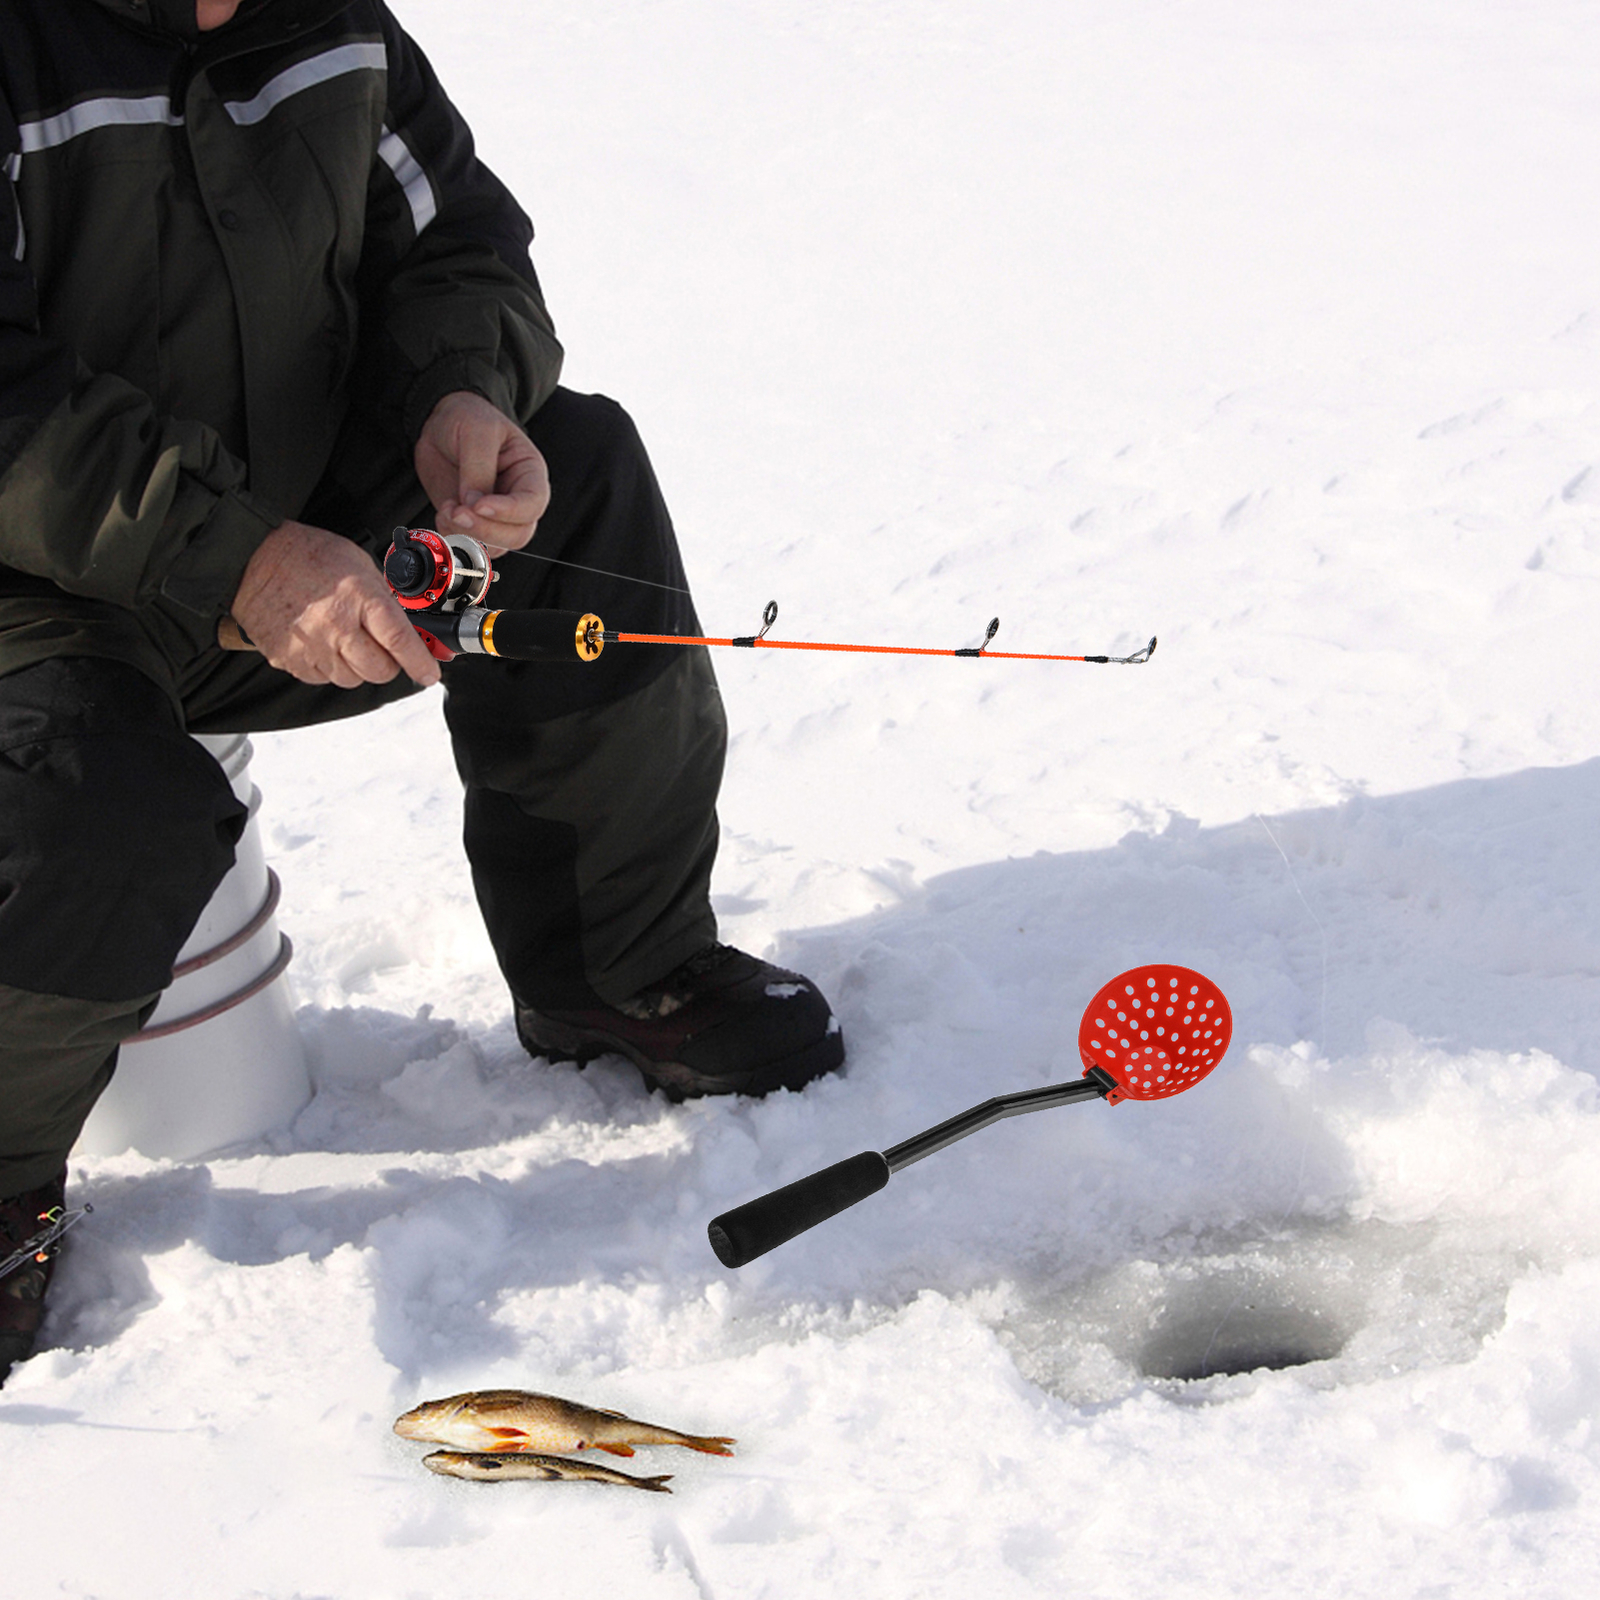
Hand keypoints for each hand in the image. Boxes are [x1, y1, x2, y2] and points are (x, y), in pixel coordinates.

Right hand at [230, 520, 441, 688]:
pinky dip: (329, 667)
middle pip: (379, 670)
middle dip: (388, 663)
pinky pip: (322, 678)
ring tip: (346, 640)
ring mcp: (311, 646)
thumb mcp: (359, 566)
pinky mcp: (289, 659)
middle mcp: (336, 626)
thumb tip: (408, 628)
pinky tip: (323, 643)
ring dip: (357, 666)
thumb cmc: (307, 556)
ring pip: (352, 679)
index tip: (429, 674)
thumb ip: (383, 599)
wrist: (254, 558)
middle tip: (382, 648)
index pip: (400, 641)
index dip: (420, 663)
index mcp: (359, 598)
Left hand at [415, 390, 549, 556]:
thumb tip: (473, 505)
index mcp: (529, 473)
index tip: (480, 504)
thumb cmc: (467, 418)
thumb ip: (477, 469)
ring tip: (448, 510)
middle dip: (486, 529)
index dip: (509, 511)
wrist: (440, 426)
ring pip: (495, 546)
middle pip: (518, 534)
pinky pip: (470, 545)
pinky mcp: (474, 523)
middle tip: (459, 512)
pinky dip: (454, 537)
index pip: (532, 504)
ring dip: (467, 535)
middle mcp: (518, 499)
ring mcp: (496, 516)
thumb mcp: (476, 431)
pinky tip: (444, 514)